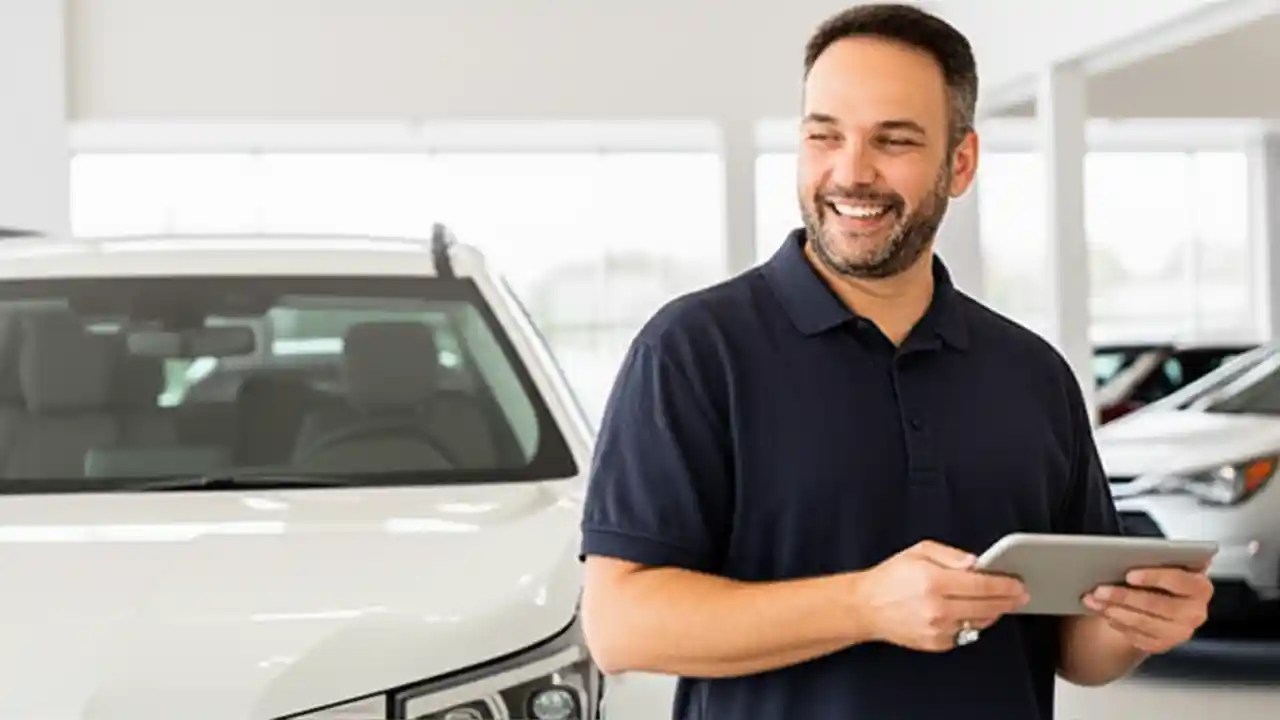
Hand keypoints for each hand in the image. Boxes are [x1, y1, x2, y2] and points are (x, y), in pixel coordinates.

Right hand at [853, 540, 1029, 652]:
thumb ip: (950, 555)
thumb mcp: (918, 552)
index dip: (1005, 585)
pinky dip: (972, 621)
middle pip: (986, 606)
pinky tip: (971, 611)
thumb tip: (976, 563)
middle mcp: (936, 607)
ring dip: (994, 612)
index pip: (981, 585)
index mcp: (933, 581)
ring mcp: (937, 628)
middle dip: (1008, 600)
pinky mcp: (936, 643)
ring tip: (1000, 602)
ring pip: (979, 622)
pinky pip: (966, 632)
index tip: (1018, 584)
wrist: (867, 607)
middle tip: (1021, 594)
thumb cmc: (892, 577)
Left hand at [1082, 565, 1213, 653]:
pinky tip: (1105, 613)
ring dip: (1116, 611)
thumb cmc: (1161, 578)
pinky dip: (1118, 624)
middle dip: (1125, 596)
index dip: (1154, 577)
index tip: (1129, 574)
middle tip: (1100, 589)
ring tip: (1095, 601)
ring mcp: (1181, 632)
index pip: (1179, 580)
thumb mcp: (1164, 565)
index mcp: (1200, 587)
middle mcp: (1196, 612)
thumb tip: (1124, 556)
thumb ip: (1154, 560)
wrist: (1163, 600)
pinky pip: (1138, 637)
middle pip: (1158, 604)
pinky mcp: (1163, 645)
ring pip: (1144, 622)